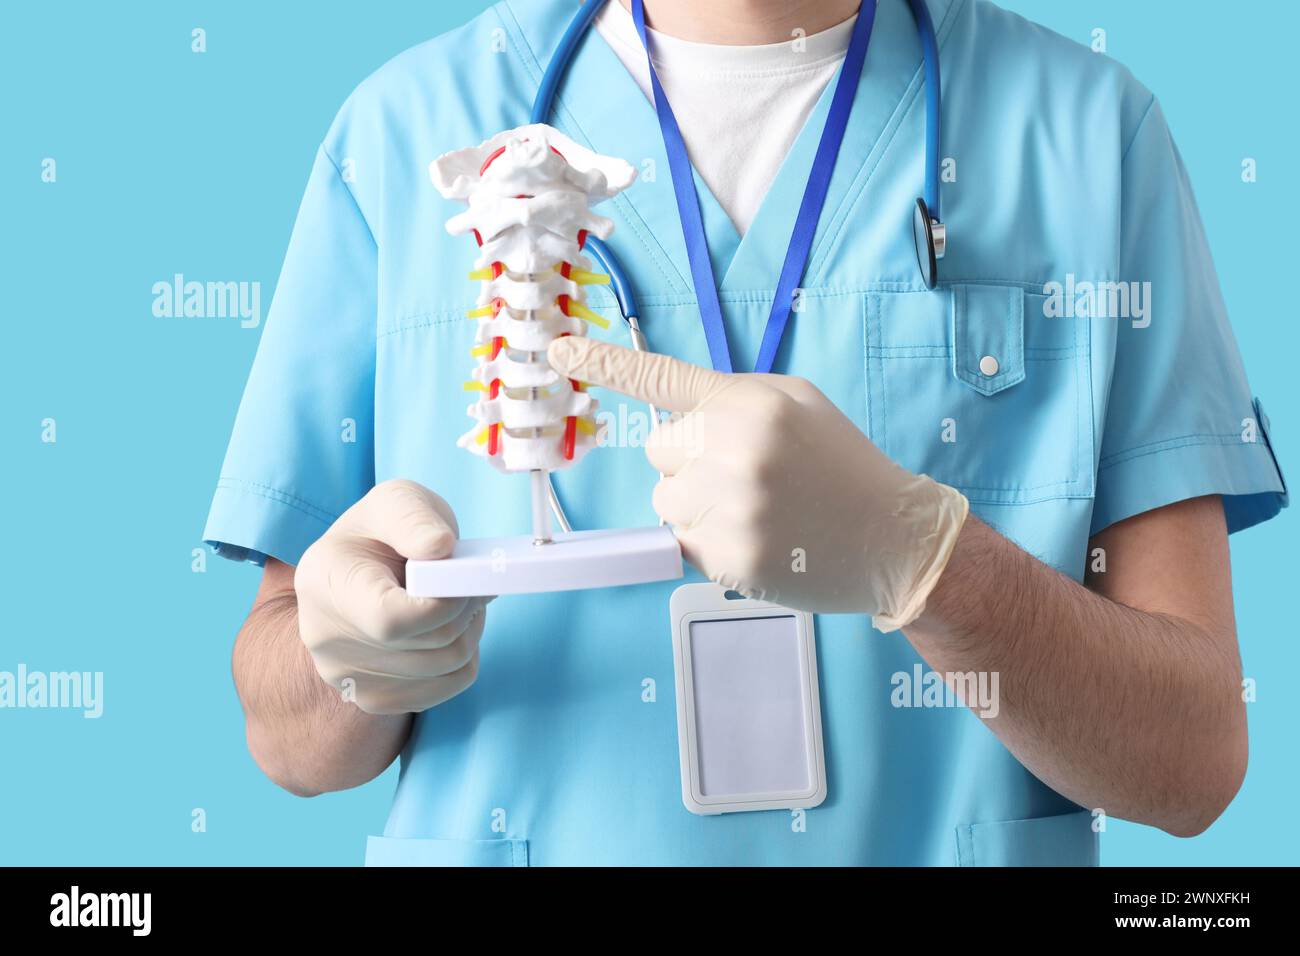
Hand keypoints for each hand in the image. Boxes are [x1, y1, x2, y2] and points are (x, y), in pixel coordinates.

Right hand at [295, 479, 488, 713]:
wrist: (357, 574)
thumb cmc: (379, 535)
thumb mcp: (394, 502)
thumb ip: (414, 518)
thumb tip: (440, 547)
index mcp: (324, 583)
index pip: (390, 620)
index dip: (442, 604)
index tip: (461, 575)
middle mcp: (325, 639)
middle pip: (428, 645)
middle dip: (466, 608)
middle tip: (472, 580)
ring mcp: (347, 677)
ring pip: (445, 667)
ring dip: (470, 629)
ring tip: (460, 598)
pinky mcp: (374, 699)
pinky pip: (448, 687)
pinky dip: (464, 656)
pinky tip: (449, 626)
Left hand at [547, 337, 967, 628]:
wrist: (892, 535)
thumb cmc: (839, 463)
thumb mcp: (795, 403)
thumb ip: (731, 399)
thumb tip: (673, 413)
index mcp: (748, 403)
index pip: (662, 378)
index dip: (604, 362)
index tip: (557, 349)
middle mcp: (732, 450)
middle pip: (657, 451)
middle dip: (689, 461)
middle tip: (746, 474)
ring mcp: (729, 508)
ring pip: (663, 500)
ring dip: (694, 505)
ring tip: (754, 508)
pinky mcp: (727, 558)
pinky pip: (681, 543)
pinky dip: (710, 542)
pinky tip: (758, 537)